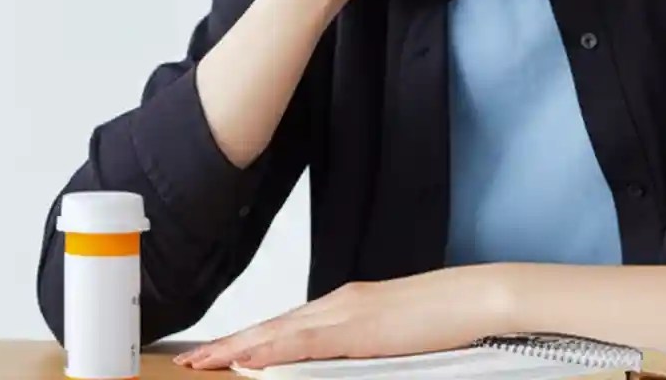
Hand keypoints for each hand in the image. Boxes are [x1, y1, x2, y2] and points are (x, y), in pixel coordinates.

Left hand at [173, 265, 517, 370]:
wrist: (475, 298)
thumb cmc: (442, 320)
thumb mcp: (390, 340)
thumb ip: (356, 349)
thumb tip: (328, 367)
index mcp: (341, 308)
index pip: (282, 326)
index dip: (245, 340)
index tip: (215, 351)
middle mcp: (334, 305)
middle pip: (269, 326)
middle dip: (228, 344)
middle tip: (191, 358)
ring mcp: (343, 312)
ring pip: (276, 332)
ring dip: (236, 348)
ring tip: (202, 360)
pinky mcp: (357, 327)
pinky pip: (304, 342)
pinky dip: (271, 350)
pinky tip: (247, 360)